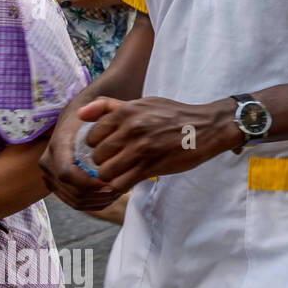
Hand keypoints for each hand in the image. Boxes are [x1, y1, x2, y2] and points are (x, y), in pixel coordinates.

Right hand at [39, 99, 125, 210]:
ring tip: (118, 192)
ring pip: (74, 200)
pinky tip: (110, 197)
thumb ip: (100, 106)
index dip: (89, 183)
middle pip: (72, 191)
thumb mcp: (100, 108)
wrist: (76, 123)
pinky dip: (93, 204)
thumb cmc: (94, 117)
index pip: (67, 173)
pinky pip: (74, 203)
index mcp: (57, 146)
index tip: (110, 183)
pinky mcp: (56, 186)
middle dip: (97, 195)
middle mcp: (48, 162)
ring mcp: (50, 176)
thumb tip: (86, 113)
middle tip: (119, 189)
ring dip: (98, 201)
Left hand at [78, 95, 239, 191]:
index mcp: (126, 112)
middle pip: (97, 156)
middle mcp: (131, 129)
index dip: (96, 145)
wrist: (207, 128)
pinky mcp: (151, 166)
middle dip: (103, 162)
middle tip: (116, 161)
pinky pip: (121, 183)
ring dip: (111, 176)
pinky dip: (120, 185)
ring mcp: (141, 149)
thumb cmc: (174, 115)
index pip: (91, 136)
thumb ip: (109, 107)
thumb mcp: (143, 103)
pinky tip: (129, 179)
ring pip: (106, 172)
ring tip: (122, 171)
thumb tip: (80, 114)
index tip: (108, 148)